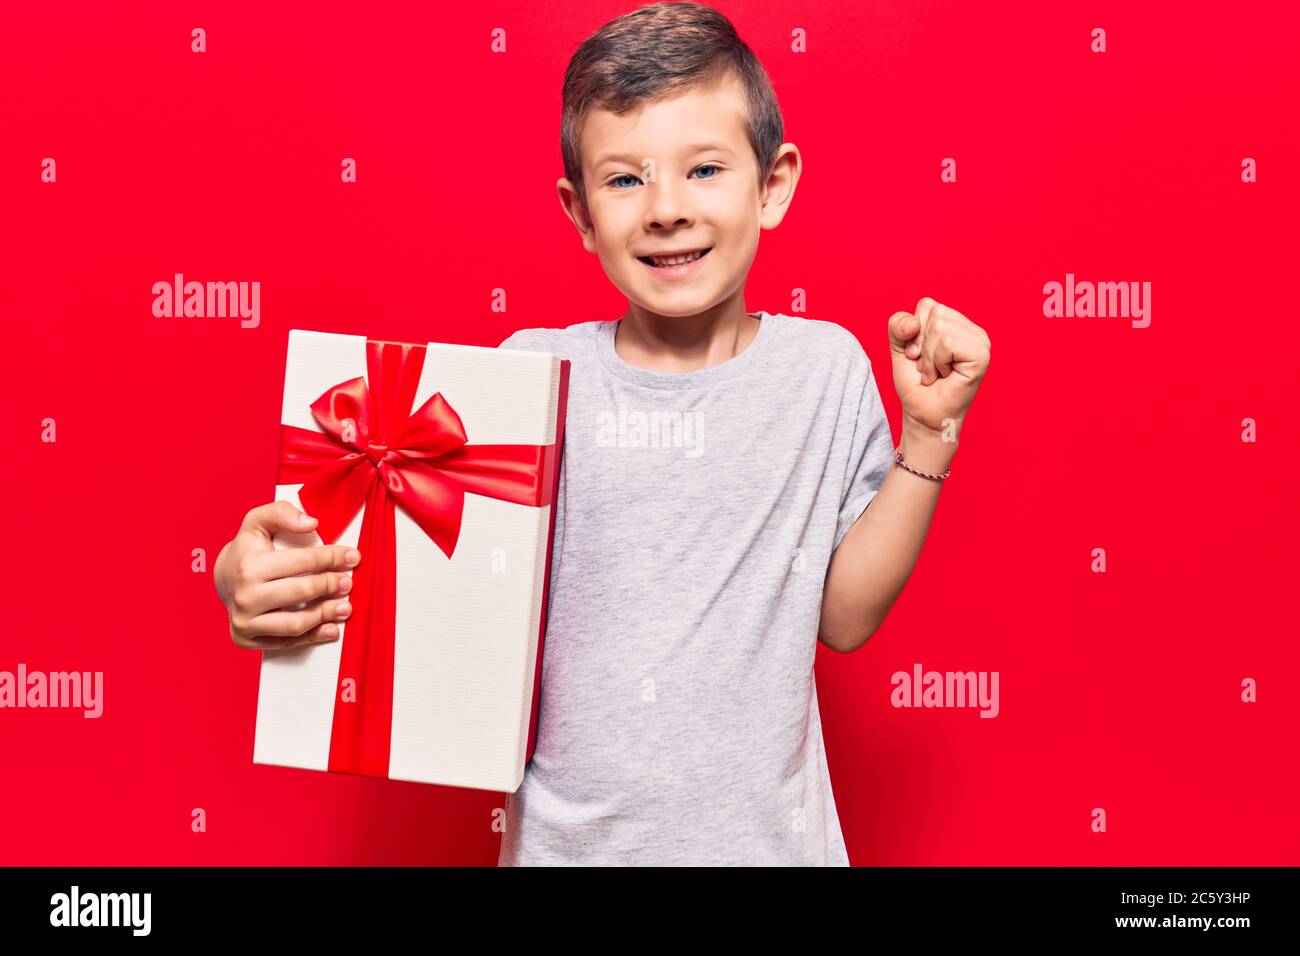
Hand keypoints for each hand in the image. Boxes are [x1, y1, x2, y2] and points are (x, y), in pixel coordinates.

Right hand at [214, 500, 361, 649]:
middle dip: (332, 585)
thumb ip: (282, 512)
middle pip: (303, 591)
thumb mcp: (258, 521)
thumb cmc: (247, 550)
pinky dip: (313, 637)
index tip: (353, 557)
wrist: (223, 579)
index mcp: (250, 565)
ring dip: (327, 614)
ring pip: (296, 623)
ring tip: (345, 606)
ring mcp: (244, 621)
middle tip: (348, 582)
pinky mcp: (247, 639)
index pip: (303, 561)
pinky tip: (331, 628)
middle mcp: (245, 595)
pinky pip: (286, 642)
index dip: (333, 558)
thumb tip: (311, 523)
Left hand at [888, 297, 990, 442]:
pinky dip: (938, 362)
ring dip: (929, 357)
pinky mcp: (982, 355)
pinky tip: (944, 375)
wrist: (923, 414)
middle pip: (934, 313)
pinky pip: (948, 342)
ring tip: (935, 373)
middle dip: (922, 344)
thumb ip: (898, 325)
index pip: (927, 305)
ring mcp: (980, 341)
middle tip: (928, 367)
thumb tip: (913, 322)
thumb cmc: (916, 385)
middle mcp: (971, 329)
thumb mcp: (899, 349)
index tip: (917, 356)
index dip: (913, 332)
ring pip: (941, 327)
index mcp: (955, 323)